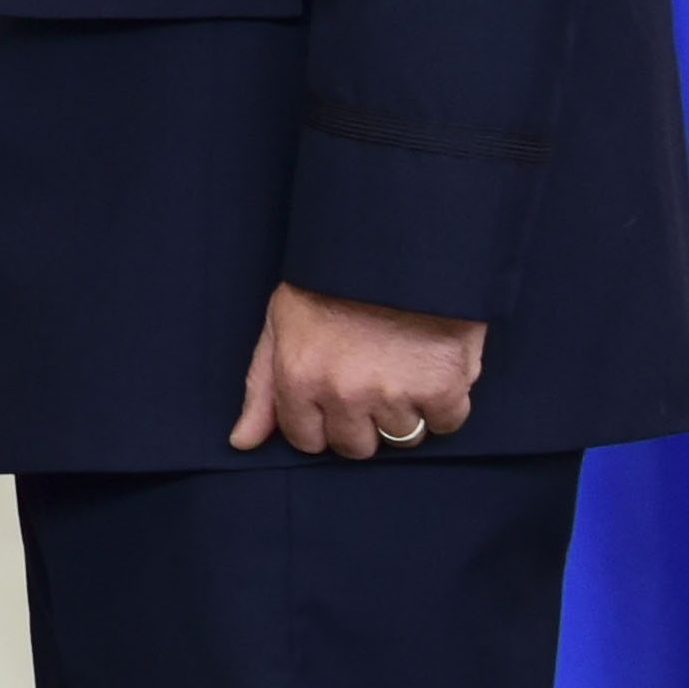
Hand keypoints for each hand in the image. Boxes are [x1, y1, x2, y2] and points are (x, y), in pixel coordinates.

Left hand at [227, 282, 487, 458]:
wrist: (397, 241)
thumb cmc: (334, 279)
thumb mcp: (282, 321)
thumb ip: (262, 387)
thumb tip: (242, 442)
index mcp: (299, 376)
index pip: (306, 440)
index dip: (322, 420)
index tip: (334, 395)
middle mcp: (343, 393)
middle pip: (356, 447)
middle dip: (363, 420)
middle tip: (371, 377)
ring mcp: (393, 393)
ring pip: (402, 437)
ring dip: (406, 409)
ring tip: (402, 363)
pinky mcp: (442, 388)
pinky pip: (446, 422)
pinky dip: (445, 401)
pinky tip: (432, 364)